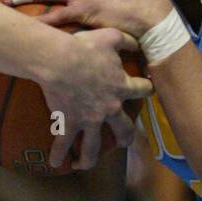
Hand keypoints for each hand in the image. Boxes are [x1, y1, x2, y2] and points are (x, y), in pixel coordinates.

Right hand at [40, 26, 153, 172]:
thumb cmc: (85, 47)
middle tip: (125, 141)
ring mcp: (89, 119)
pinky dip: (58, 154)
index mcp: (122, 87)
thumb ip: (127, 40)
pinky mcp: (69, 122)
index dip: (147, 88)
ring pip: (94, 145)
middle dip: (126, 136)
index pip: (143, 90)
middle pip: (124, 128)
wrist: (60, 61)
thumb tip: (136, 42)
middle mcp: (109, 108)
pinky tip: (54, 162)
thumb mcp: (111, 37)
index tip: (147, 89)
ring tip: (86, 164)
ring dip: (91, 157)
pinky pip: (63, 143)